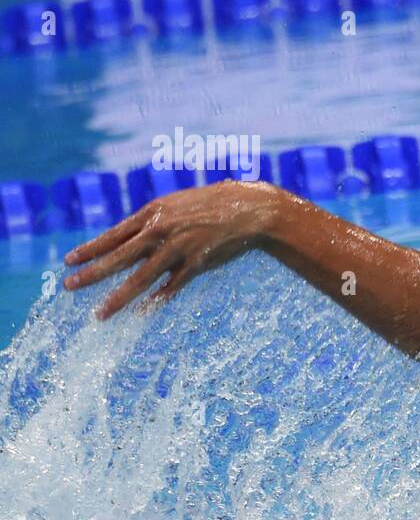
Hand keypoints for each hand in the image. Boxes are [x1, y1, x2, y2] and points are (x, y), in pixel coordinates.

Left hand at [64, 180, 287, 318]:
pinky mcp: (197, 265)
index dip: (90, 250)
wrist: (250, 209)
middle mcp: (160, 231)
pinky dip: (156, 300)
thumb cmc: (212, 205)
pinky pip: (171, 287)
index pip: (113, 235)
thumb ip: (154, 222)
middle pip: (119, 257)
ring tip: (99, 313)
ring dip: (118, 298)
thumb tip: (130, 239)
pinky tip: (142, 311)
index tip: (69, 262)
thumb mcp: (176, 206)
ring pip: (141, 278)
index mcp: (153, 214)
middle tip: (69, 286)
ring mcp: (178, 249)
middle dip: (92, 274)